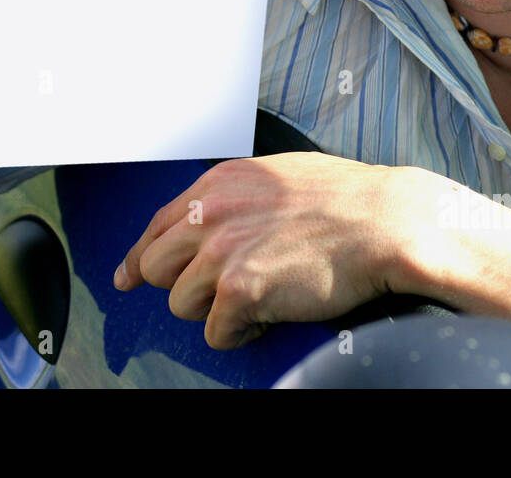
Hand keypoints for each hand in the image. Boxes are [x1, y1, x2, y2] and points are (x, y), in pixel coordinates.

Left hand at [113, 152, 433, 348]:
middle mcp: (209, 213)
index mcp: (218, 183)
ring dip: (214, 310)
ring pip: (180, 304)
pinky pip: (215, 332)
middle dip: (182, 284)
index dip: (138, 256)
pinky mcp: (239, 290)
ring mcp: (220, 251)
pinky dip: (240, 333)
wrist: (385, 220)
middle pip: (154, 267)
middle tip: (216, 293)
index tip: (126, 277)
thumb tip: (211, 217)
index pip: (156, 225)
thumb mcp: (276, 176)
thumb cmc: (345, 199)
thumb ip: (236, 195)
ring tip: (254, 301)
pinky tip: (267, 317)